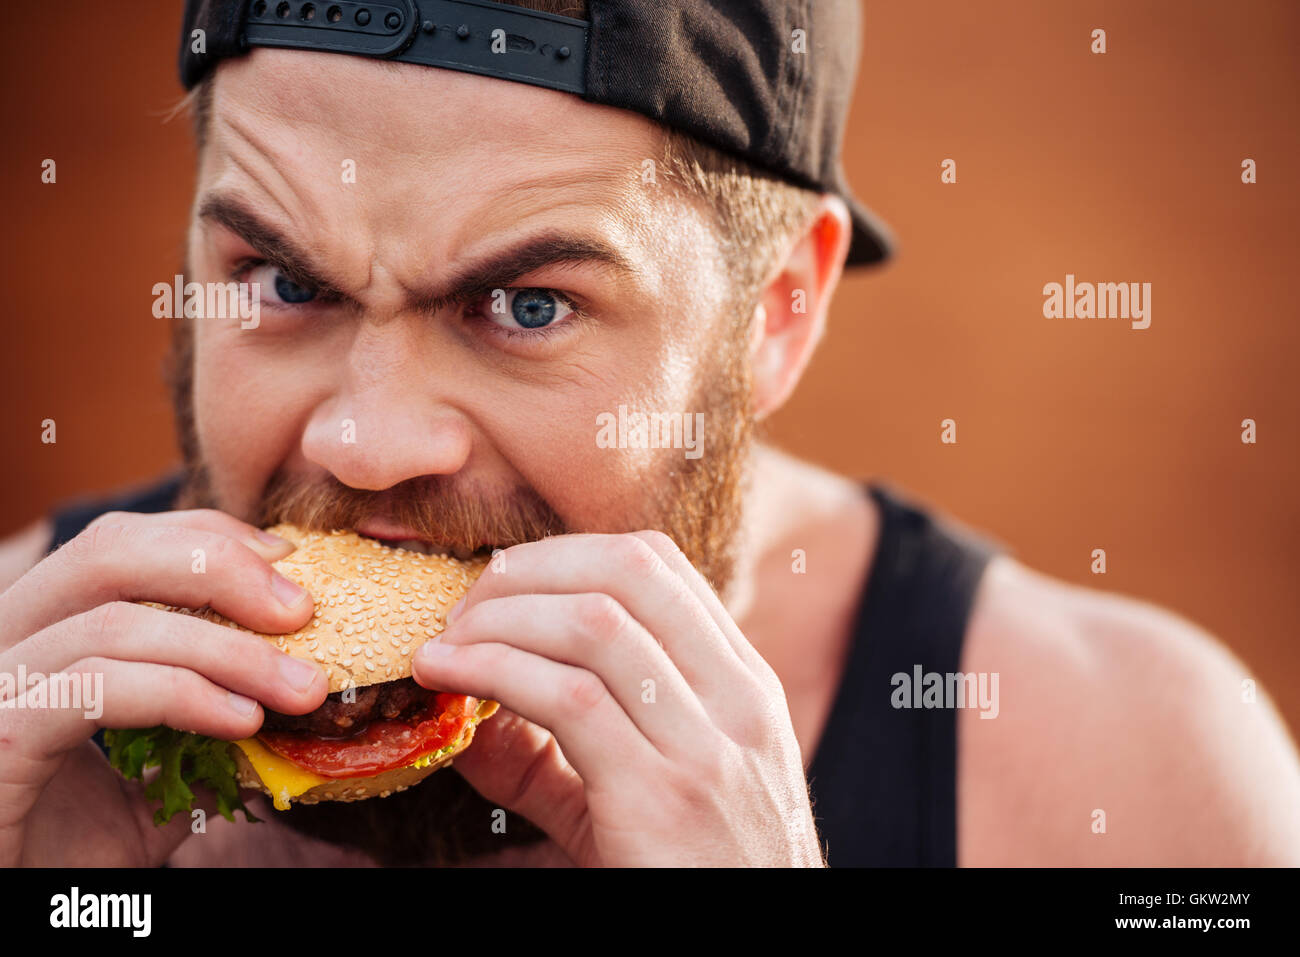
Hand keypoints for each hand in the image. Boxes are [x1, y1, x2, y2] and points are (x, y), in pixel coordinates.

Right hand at [0, 509, 327, 865]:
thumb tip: (289, 706)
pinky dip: (183, 695)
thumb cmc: (61, 853)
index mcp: (38, 636)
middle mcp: (5, 645)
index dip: (207, 537)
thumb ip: (207, 740)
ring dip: (228, 650)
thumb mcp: (151, 787)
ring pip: (113, 624)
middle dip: (220, 567)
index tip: (288, 565)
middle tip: (302, 610)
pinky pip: (96, 690)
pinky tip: (243, 721)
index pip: (119, 543)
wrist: (10, 912)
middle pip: (108, 551)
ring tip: (301, 687)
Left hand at [412, 531, 823, 866]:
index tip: (502, 586)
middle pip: (626, 570)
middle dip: (527, 572)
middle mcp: (737, 699)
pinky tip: (450, 679)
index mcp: (744, 684)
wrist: (756, 946)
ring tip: (444, 646)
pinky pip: (570, 700)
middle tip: (463, 609)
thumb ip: (557, 749)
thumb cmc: (695, 874)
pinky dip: (495, 672)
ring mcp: (706, 747)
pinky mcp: (661, 798)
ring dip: (498, 620)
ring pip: (593, 625)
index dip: (564, 553)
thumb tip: (460, 704)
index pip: (658, 565)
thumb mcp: (645, 793)